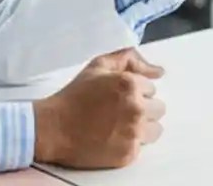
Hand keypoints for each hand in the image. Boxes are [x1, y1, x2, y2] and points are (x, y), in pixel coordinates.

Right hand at [33, 48, 166, 168]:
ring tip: (119, 125)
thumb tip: (158, 71)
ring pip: (155, 129)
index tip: (117, 96)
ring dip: (142, 126)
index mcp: (129, 84)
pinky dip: (130, 142)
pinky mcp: (128, 153)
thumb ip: (129, 59)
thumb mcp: (98, 66)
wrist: (54, 127)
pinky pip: (142, 146)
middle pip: (159, 109)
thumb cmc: (75, 96)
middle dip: (142, 107)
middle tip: (119, 110)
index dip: (134, 91)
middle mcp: (136, 109)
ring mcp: (133, 133)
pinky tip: (113, 137)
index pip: (151, 88)